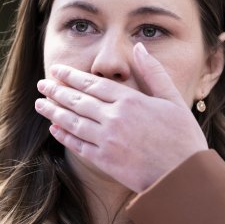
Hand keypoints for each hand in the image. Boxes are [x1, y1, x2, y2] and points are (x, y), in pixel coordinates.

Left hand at [34, 43, 207, 192]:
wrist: (184, 177)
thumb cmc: (183, 137)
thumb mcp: (173, 99)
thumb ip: (153, 73)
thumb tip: (139, 47)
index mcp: (130, 100)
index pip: (93, 84)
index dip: (72, 76)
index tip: (57, 70)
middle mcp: (114, 118)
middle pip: (78, 101)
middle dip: (57, 91)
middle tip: (42, 84)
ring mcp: (107, 140)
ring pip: (73, 122)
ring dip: (54, 111)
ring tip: (40, 103)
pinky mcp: (104, 161)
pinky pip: (78, 145)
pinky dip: (64, 136)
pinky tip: (54, 129)